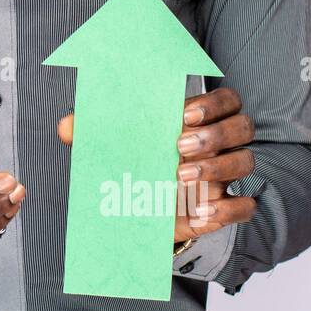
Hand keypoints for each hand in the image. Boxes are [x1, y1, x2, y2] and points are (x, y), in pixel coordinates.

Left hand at [55, 87, 256, 243]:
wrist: (139, 206)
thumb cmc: (133, 161)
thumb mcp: (112, 144)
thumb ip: (92, 131)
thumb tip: (65, 126)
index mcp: (198, 119)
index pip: (227, 99)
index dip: (214, 103)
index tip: (185, 115)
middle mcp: (218, 143)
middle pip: (243, 126)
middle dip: (216, 134)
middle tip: (179, 147)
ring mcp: (223, 174)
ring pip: (245, 161)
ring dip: (218, 167)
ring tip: (181, 177)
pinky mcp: (222, 206)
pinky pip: (244, 206)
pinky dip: (228, 208)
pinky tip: (200, 211)